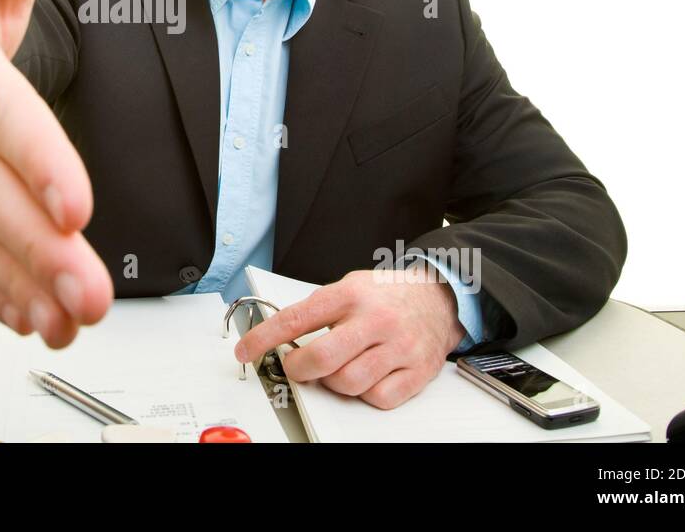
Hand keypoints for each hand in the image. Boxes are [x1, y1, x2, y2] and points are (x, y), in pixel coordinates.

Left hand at [233, 262, 466, 408]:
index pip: (296, 319)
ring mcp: (398, 347)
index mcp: (350, 294)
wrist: (439, 298)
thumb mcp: (350, 286)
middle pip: (321, 359)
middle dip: (298, 369)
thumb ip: (318, 310)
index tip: (246, 350)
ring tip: (337, 369)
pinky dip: (365, 395)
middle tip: (296, 366)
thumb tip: (278, 336)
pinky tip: (365, 377)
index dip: (264, 338)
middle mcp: (375, 320)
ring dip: (333, 383)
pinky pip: (378, 398)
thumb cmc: (386, 295)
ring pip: (348, 383)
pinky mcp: (416, 371)